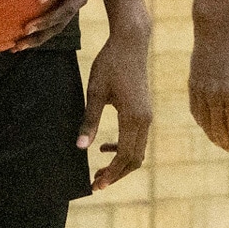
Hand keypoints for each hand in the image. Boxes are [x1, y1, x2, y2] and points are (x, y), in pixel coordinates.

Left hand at [15, 0, 96, 49]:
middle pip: (69, 9)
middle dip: (49, 20)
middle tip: (27, 27)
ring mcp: (77, 0)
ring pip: (61, 23)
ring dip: (41, 35)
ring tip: (18, 44)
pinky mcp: (67, 7)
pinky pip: (54, 25)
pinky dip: (38, 37)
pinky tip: (14, 45)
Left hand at [79, 21, 153, 189]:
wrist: (130, 42)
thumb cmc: (110, 64)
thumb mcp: (95, 92)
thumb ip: (89, 121)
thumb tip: (81, 147)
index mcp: (133, 117)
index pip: (124, 156)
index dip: (110, 174)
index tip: (95, 185)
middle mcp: (144, 119)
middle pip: (135, 159)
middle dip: (116, 174)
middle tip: (96, 183)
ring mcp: (147, 115)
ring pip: (138, 150)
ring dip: (120, 163)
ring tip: (100, 170)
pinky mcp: (144, 109)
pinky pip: (138, 138)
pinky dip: (125, 149)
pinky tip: (106, 146)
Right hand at [188, 21, 228, 151]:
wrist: (214, 31)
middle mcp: (214, 94)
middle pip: (218, 127)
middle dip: (226, 141)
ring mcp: (200, 91)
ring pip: (205, 122)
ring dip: (213, 135)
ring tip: (221, 142)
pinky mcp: (192, 86)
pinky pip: (195, 111)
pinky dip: (202, 122)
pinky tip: (208, 127)